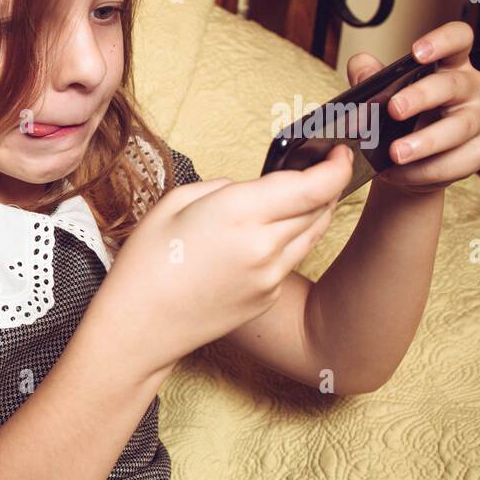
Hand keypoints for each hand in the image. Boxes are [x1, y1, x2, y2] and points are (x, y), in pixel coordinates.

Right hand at [96, 144, 353, 376]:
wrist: (140, 326)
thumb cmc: (146, 263)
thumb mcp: (173, 203)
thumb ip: (221, 187)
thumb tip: (248, 189)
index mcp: (238, 212)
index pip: (314, 186)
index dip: (337, 166)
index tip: (340, 153)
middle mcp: (263, 245)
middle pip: (320, 207)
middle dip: (326, 185)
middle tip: (320, 169)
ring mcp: (270, 276)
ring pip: (312, 234)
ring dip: (313, 213)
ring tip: (300, 199)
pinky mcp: (267, 297)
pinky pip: (290, 261)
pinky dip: (287, 243)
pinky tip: (265, 239)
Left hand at [350, 20, 479, 194]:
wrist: (407, 162)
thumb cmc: (399, 119)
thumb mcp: (382, 94)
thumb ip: (369, 76)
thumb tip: (361, 67)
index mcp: (450, 64)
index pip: (458, 40)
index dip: (441, 41)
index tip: (417, 52)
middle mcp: (471, 88)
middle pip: (452, 86)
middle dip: (422, 97)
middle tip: (394, 109)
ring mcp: (479, 120)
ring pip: (458, 128)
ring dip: (425, 142)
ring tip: (395, 153)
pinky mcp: (477, 152)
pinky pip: (454, 162)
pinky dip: (423, 171)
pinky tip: (398, 173)